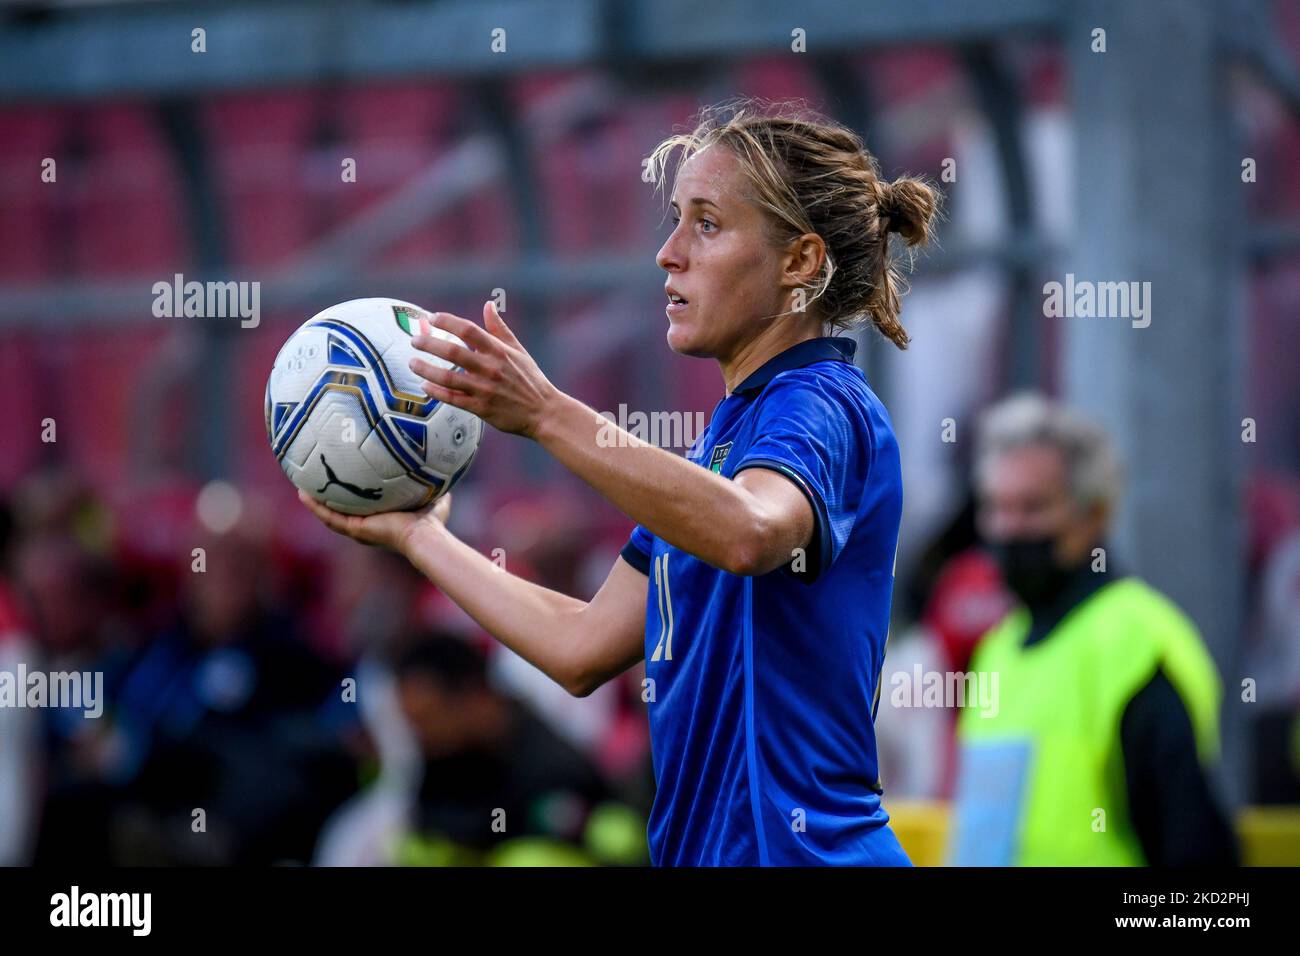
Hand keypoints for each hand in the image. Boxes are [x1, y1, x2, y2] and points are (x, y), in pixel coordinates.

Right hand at [298, 489, 451, 554]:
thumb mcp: (432, 499)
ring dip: (315, 504)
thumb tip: (442, 473)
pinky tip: (303, 494)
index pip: (361, 510)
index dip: (351, 500)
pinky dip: (315, 506)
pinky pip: (329, 516)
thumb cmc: (431, 523)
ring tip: (300, 489)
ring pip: (330, 516)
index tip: (343, 487)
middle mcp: (367, 527)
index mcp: (381, 522)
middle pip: (340, 514)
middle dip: (327, 502)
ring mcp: (358, 530)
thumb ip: (435, 489)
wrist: (424, 535)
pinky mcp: (354, 529)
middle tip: (314, 487)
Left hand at [408, 301, 558, 438]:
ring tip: (412, 363)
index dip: (447, 321)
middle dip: (429, 344)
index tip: (432, 318)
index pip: (468, 330)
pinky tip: (424, 386)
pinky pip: (452, 399)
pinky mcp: (481, 408)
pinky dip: (436, 392)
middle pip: (453, 352)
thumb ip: (499, 329)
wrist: (543, 412)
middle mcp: (490, 368)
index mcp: (499, 351)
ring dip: (426, 369)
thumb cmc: (531, 380)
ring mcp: (484, 389)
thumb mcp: (518, 351)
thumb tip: (488, 305)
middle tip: (415, 340)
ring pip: (448, 377)